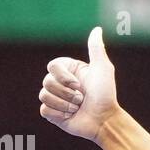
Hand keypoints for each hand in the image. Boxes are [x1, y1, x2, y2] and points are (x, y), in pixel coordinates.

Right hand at [39, 26, 118, 141]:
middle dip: (66, 93)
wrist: (104, 120)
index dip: (63, 77)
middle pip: (46, 82)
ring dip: (64, 104)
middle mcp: (60, 83)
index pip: (52, 66)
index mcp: (69, 70)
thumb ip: (96, 49)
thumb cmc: (105, 95)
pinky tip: (70, 115)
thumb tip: (97, 29)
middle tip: (82, 99)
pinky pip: (44, 110)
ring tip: (77, 107)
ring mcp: (55, 98)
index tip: (78, 84)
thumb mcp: (103, 69)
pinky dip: (58, 113)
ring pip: (44, 95)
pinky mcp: (52, 113)